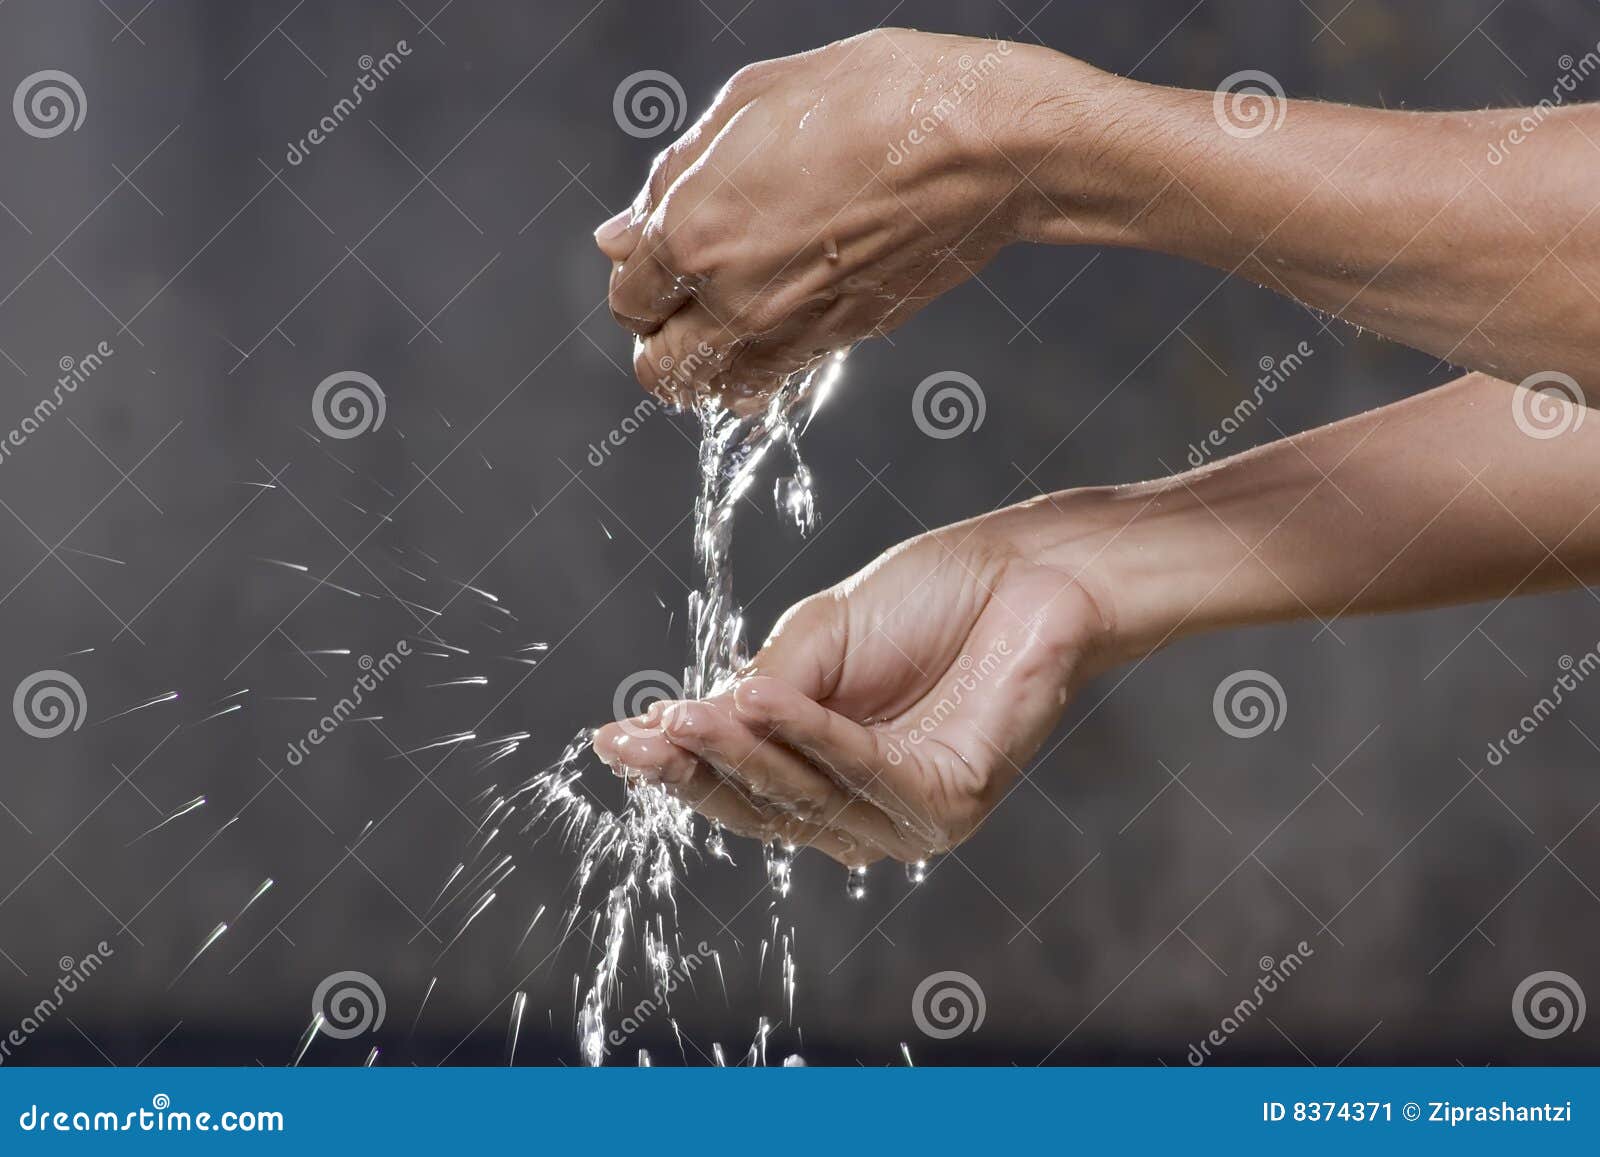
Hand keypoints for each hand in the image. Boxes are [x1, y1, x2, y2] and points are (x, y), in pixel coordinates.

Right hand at [591, 496, 1125, 865]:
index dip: (677, 763)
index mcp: (823, 769)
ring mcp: (904, 816)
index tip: (612, 739)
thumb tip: (670, 725)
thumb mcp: (817, 642)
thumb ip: (758, 691)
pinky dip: (809, 736)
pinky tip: (759, 702)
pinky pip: (862, 773)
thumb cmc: (931, 601)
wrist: (1029, 574)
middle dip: (694, 768)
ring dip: (740, 751)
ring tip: (681, 716)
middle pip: (761, 803)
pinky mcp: (948, 805)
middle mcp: (860, 807)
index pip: (740, 781)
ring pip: (803, 795)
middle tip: (638, 736)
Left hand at [594, 29, 1109, 405]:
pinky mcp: (840, 341)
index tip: (656, 248)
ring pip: (712, 389)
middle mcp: (732, 298)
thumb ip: (674, 177)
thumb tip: (621, 233)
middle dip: (658, 334)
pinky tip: (769, 324)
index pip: (627, 293)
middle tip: (681, 293)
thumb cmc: (874, 98)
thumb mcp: (751, 103)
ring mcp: (789, 331)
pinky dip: (755, 371)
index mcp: (693, 231)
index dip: (635, 269)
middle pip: (658, 366)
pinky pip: (770, 383)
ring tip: (725, 311)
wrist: (983, 146)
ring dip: (704, 361)